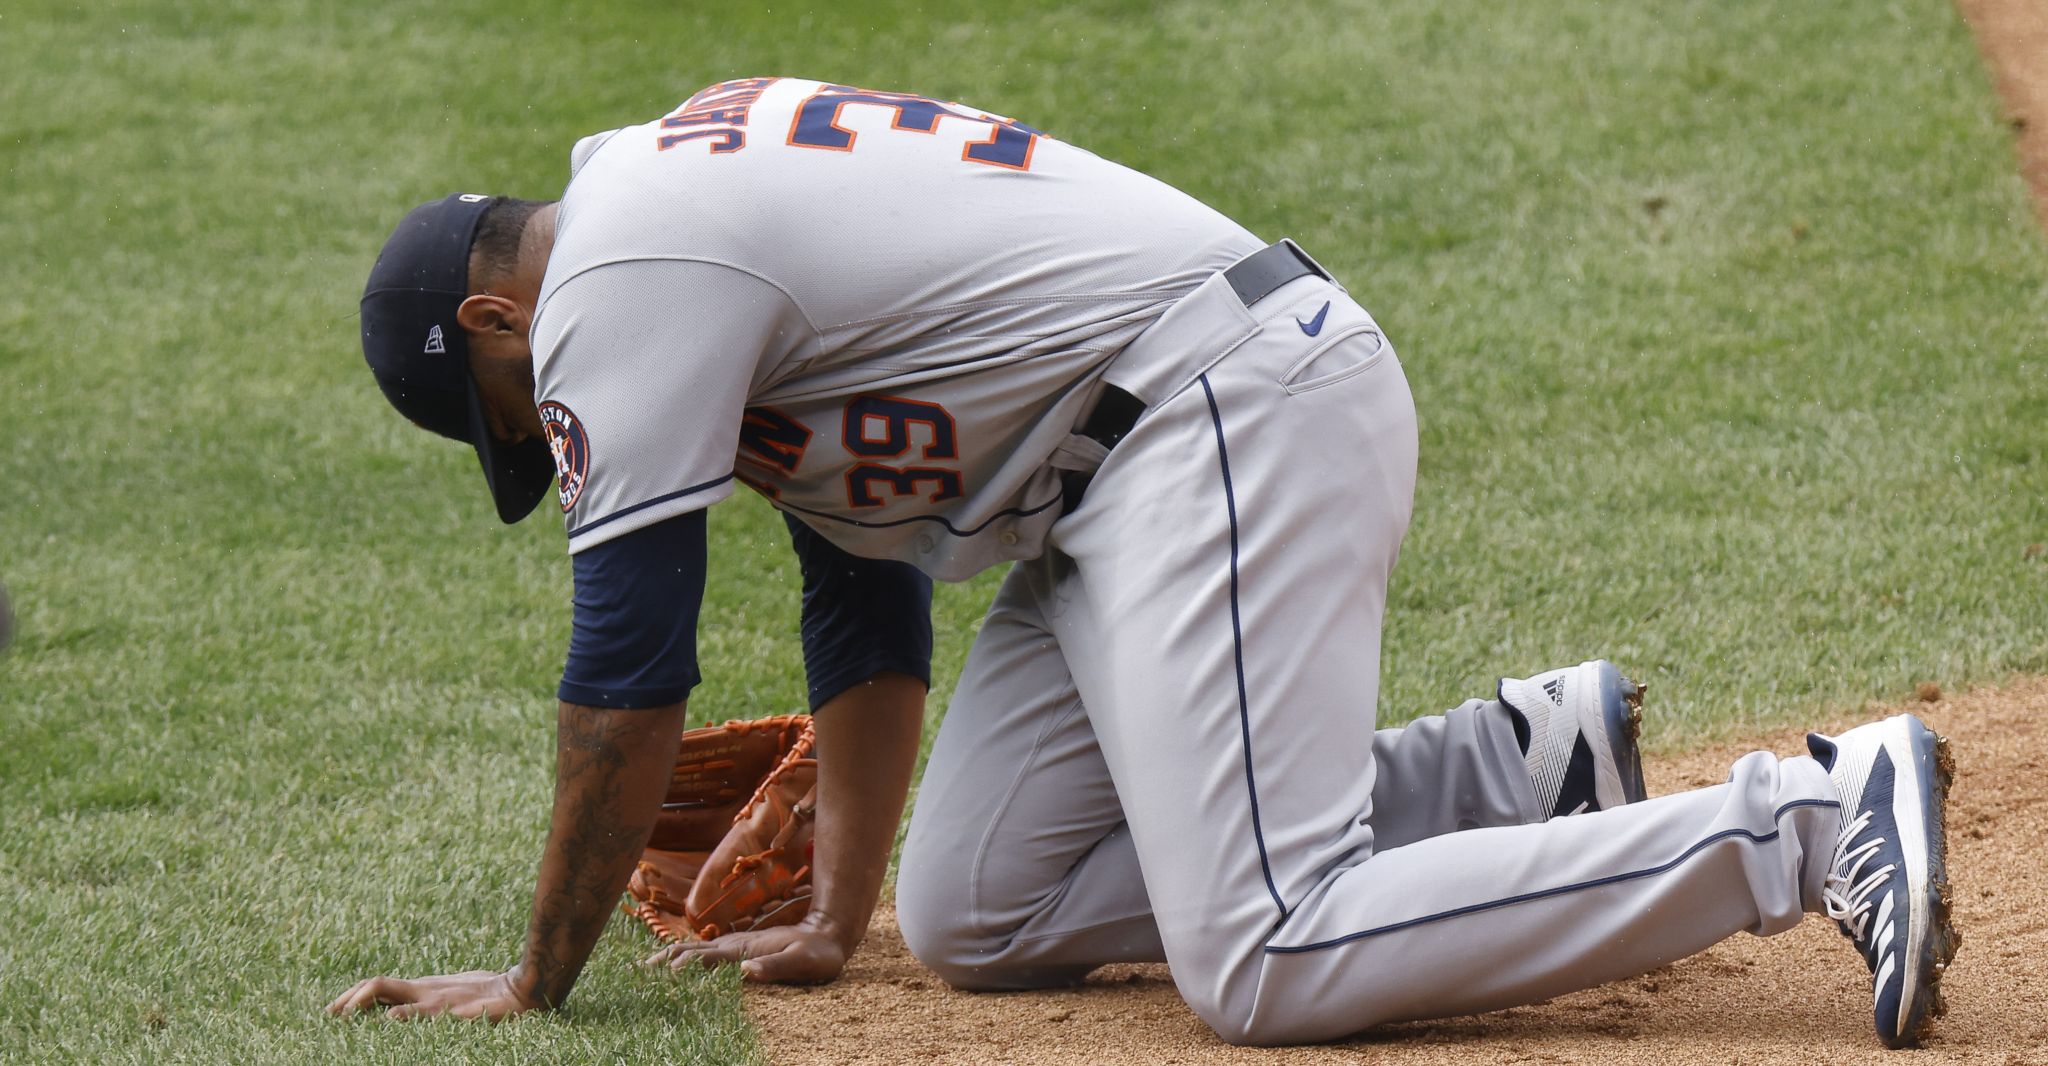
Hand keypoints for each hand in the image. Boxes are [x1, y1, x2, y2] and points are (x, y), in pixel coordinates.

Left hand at [325, 969, 539, 1020]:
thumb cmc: (489, 994)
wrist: (519, 992)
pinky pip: (417, 1014)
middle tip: (328, 1016)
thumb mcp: (457, 993)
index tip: (334, 1010)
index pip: (380, 986)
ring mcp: (434, 1001)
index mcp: (423, 988)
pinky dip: (398, 1019)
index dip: (354, 996)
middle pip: (377, 985)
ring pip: (389, 994)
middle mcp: (424, 991)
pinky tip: (386, 1023)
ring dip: (362, 1004)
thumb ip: (435, 999)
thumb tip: (411, 1011)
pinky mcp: (450, 1011)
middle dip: (348, 999)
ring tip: (341, 1019)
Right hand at [644, 917, 850, 983]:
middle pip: (688, 950)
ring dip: (666, 959)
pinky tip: (670, 969)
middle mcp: (733, 945)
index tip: (660, 980)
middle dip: (662, 961)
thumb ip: (776, 965)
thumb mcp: (803, 961)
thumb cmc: (819, 953)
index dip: (681, 968)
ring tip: (641, 972)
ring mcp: (734, 947)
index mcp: (743, 949)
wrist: (828, 933)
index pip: (704, 958)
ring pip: (692, 949)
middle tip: (636, 977)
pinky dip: (681, 960)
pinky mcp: (738, 951)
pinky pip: (703, 954)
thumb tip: (746, 971)